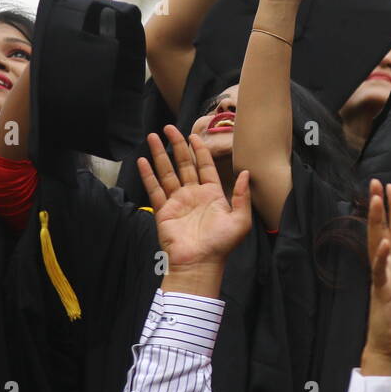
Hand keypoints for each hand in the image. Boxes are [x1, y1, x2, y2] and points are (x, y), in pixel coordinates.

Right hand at [137, 125, 251, 296]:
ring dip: (159, 154)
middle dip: (176, 145)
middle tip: (169, 128)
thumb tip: (247, 173)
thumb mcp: (240, 220)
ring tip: (151, 137)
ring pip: (167, 172)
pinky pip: (155, 189)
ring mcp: (177, 202)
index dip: (199, 150)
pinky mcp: (163, 211)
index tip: (193, 135)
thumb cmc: (222, 244)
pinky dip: (148, 175)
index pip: (204, 166)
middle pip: (184, 164)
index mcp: (212, 194)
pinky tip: (143, 160)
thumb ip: (243, 196)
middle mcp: (193, 194)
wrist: (200, 264)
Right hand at [361, 180, 390, 375]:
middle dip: (381, 206)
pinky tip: (385, 242)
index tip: (390, 189)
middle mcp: (390, 266)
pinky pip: (380, 272)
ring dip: (377, 222)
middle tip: (376, 182)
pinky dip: (382, 257)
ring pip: (378, 244)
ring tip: (375, 200)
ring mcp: (383, 277)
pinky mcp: (382, 291)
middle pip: (384, 229)